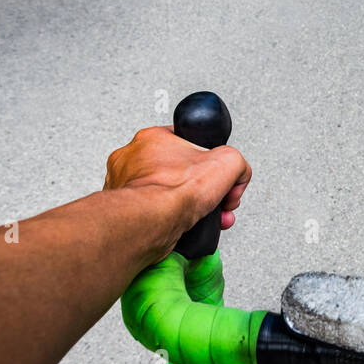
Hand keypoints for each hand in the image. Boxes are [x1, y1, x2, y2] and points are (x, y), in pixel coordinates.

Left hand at [105, 126, 251, 241]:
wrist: (151, 224)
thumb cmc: (174, 191)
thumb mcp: (228, 161)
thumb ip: (237, 162)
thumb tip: (238, 176)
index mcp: (151, 138)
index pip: (186, 144)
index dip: (208, 162)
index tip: (214, 176)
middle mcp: (132, 160)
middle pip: (178, 173)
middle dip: (201, 190)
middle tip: (212, 199)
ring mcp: (125, 187)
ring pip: (166, 195)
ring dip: (188, 207)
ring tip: (201, 215)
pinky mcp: (126, 212)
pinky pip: (154, 214)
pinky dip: (171, 221)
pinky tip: (184, 225)